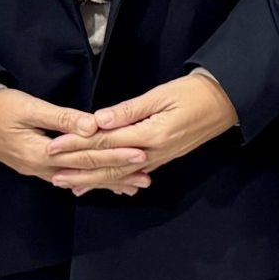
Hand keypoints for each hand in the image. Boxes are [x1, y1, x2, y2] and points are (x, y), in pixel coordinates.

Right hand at [0, 88, 147, 195]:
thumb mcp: (30, 108)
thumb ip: (62, 119)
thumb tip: (93, 126)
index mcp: (41, 153)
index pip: (87, 156)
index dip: (115, 154)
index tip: (141, 154)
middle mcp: (41, 168)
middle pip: (86, 172)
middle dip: (117, 174)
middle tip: (146, 177)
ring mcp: (37, 170)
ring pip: (79, 177)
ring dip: (105, 181)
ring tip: (132, 186)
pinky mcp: (35, 166)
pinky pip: (68, 175)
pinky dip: (88, 179)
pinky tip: (102, 184)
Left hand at [48, 73, 240, 189]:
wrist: (225, 102)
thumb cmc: (193, 93)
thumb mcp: (161, 95)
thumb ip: (129, 110)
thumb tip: (98, 121)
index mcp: (151, 135)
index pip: (106, 142)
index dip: (77, 145)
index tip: (54, 146)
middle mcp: (153, 153)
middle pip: (110, 165)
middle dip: (80, 170)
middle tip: (53, 174)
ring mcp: (159, 159)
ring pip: (120, 175)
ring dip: (94, 181)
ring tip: (70, 186)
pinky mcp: (163, 158)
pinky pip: (133, 175)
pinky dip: (114, 181)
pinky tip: (102, 185)